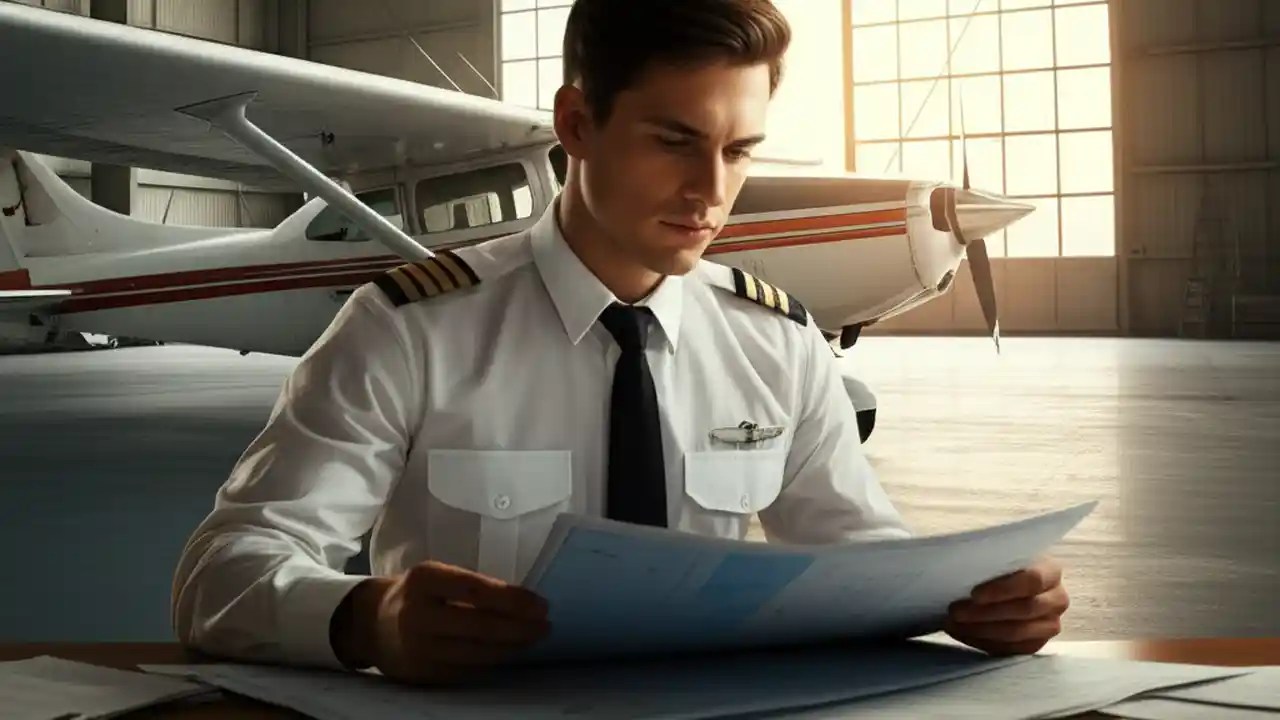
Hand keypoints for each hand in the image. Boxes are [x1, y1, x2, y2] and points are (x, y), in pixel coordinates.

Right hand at [334, 561, 549, 684]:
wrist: (372, 625)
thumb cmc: (416, 594)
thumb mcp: (436, 576)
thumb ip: (471, 586)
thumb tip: (524, 601)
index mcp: (423, 580)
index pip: (476, 590)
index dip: (513, 600)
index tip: (542, 605)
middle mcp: (418, 615)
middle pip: (480, 627)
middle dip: (520, 628)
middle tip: (546, 626)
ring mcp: (419, 649)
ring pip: (477, 653)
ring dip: (512, 647)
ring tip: (534, 638)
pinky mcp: (423, 674)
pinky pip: (468, 670)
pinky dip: (494, 661)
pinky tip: (510, 652)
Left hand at [945, 557, 1067, 655]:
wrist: (1012, 583)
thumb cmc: (1002, 566)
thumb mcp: (999, 556)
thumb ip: (991, 561)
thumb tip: (962, 567)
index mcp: (1051, 571)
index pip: (1032, 580)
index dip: (1003, 589)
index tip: (974, 594)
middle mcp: (1057, 599)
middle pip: (1024, 609)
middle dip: (985, 613)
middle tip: (955, 612)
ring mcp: (1050, 624)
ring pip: (1018, 633)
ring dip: (981, 630)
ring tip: (953, 624)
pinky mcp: (1038, 643)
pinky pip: (1012, 649)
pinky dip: (984, 642)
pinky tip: (964, 633)